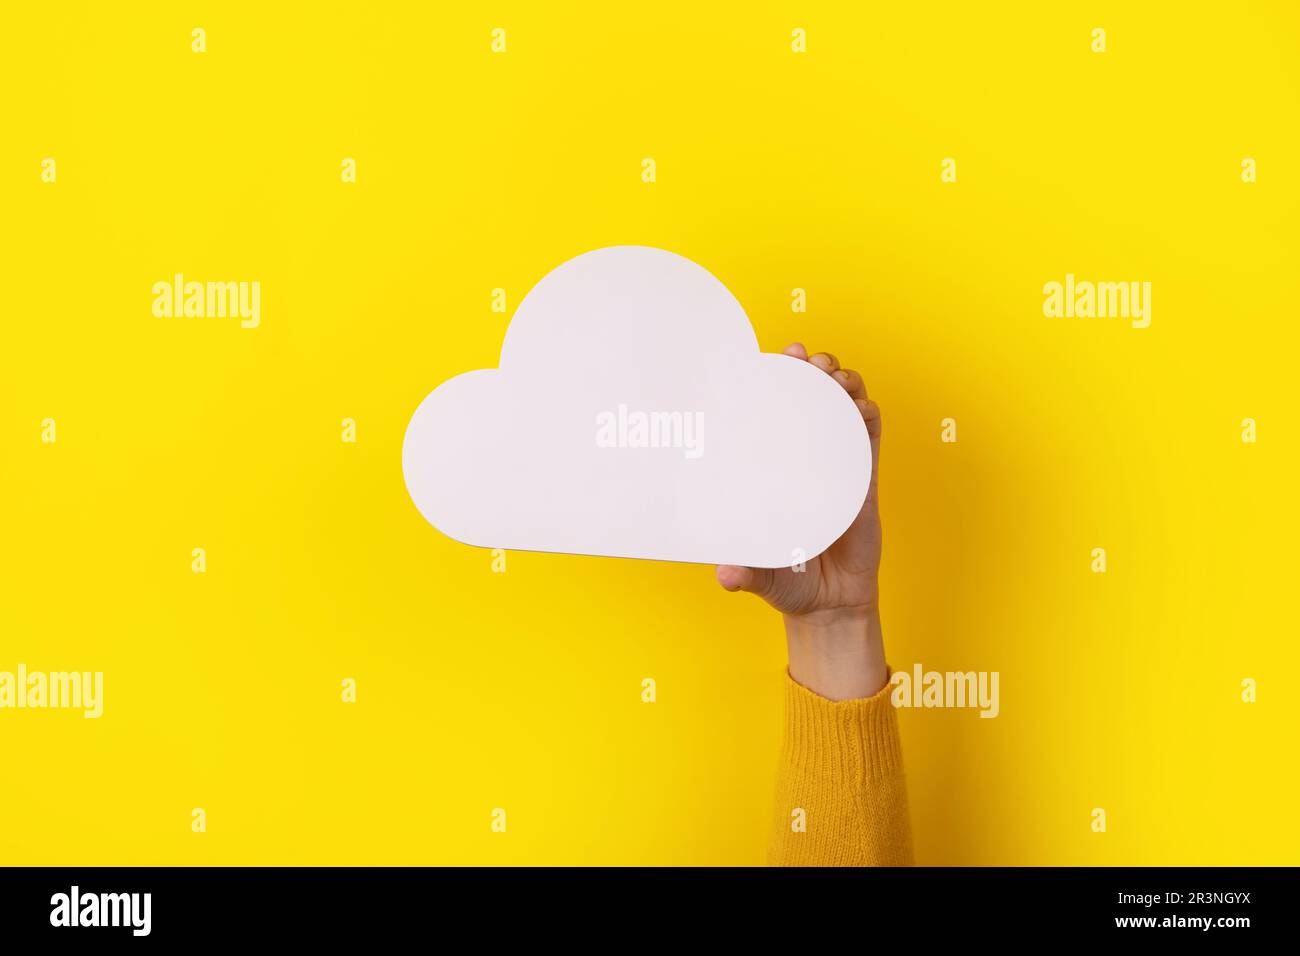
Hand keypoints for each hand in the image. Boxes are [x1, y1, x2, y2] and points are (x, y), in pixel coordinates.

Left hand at [716, 343, 886, 700]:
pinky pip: (869, 439)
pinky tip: (862, 405)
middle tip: (807, 360)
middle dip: (810, 369)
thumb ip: (747, 574)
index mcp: (772, 473)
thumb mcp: (761, 574)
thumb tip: (727, 576)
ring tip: (836, 375)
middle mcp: (802, 462)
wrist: (829, 605)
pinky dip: (868, 415)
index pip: (769, 415)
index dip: (772, 381)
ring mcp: (834, 467)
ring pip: (840, 410)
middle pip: (808, 398)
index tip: (771, 359)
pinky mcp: (863, 480)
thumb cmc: (787, 582)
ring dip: (841, 383)